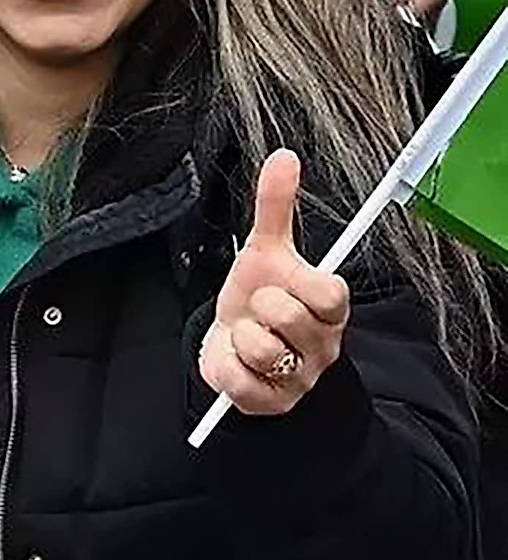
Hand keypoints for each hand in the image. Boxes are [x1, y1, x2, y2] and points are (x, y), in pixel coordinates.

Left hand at [198, 150, 350, 414]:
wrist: (239, 348)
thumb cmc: (259, 298)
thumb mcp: (266, 252)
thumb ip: (275, 207)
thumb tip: (283, 156)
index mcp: (328, 309)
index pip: (331, 293)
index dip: (300, 284)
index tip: (282, 281)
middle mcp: (322, 346)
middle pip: (287, 316)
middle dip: (259, 305)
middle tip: (257, 308)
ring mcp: (300, 378)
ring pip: (261, 348)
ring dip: (240, 334)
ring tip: (246, 333)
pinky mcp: (272, 403)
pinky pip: (239, 380)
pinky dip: (227, 365)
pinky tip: (235, 358)